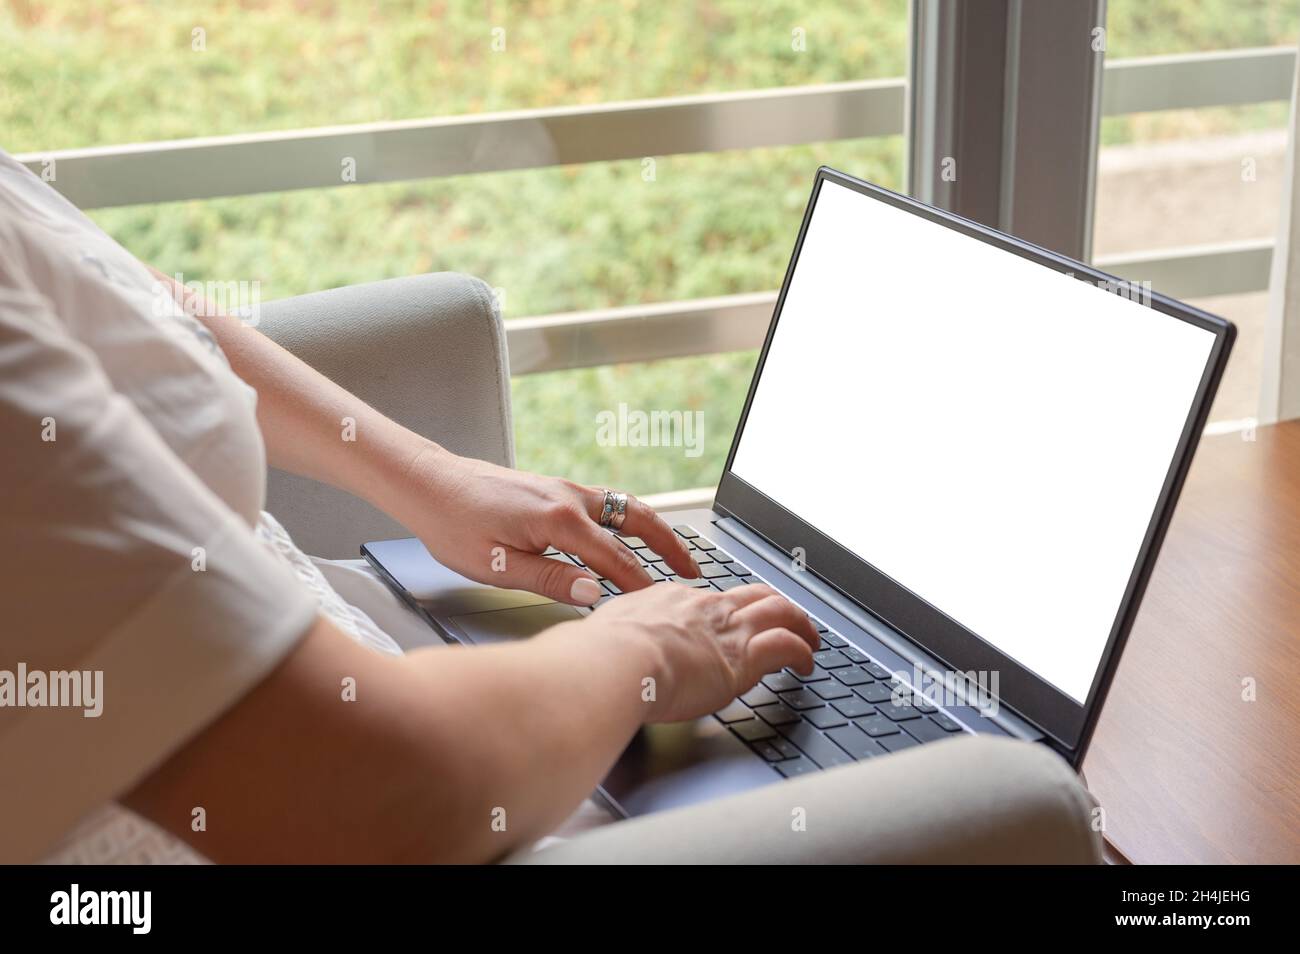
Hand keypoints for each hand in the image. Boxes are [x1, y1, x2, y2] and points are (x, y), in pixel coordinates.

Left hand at [389, 443, 700, 604]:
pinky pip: (605, 502)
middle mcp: (570, 498)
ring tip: (672, 553)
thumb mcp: (497, 566)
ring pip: (625, 507)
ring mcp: (564, 488)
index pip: (616, 559)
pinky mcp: (554, 488)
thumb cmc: (453, 525)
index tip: (663, 605)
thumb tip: (594, 592)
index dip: (643, 585)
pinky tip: (627, 536)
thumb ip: (550, 579)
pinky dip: (628, 520)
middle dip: (669, 546)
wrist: (428, 484)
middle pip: (637, 521)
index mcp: (560, 521)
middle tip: (694, 571)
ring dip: (653, 530)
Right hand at [582, 581, 818, 722]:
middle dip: (774, 605)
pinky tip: (807, 663)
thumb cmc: (599, 655)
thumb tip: (589, 649)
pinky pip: (788, 645)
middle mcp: (704, 607)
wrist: (614, 662)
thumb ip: (606, 640)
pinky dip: (804, 652)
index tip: (727, 619)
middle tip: (785, 617)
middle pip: (752, 594)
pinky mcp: (744, 655)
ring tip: (809, 638)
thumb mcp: (601, 636)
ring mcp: (727, 627)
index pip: (708, 599)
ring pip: (780, 611)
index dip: (725, 608)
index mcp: (669, 600)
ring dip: (799, 625)